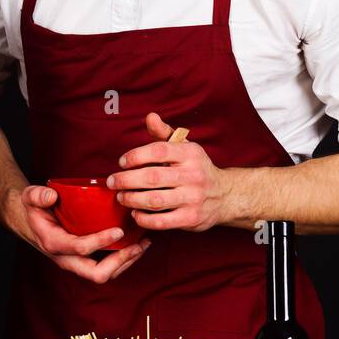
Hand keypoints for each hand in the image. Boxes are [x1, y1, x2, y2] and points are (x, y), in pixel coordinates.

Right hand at [6, 184, 150, 283]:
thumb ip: (38, 195)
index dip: (101, 241)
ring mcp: (78, 262)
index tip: (118, 230)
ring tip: (143, 244)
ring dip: (127, 262)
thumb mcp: (30, 197)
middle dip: (120, 262)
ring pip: (106, 274)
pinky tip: (138, 243)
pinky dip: (125, 258)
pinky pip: (108, 267)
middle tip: (136, 245)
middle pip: (97, 274)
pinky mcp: (87, 260)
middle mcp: (67, 259)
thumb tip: (52, 196)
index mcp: (54, 244)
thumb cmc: (35, 209)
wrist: (31, 222)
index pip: (80, 248)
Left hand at [107, 112, 228, 231]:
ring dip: (131, 199)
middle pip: (152, 177)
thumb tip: (150, 117)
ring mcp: (193, 198)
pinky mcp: (191, 218)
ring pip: (154, 200)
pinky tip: (135, 212)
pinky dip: (143, 218)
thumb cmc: (195, 168)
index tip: (122, 162)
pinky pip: (161, 221)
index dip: (135, 156)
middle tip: (112, 182)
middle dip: (126, 180)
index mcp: (190, 154)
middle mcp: (193, 175)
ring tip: (121, 197)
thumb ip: (164, 133)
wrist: (225, 195)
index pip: (158, 151)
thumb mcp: (185, 147)